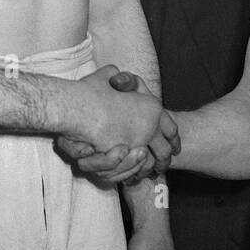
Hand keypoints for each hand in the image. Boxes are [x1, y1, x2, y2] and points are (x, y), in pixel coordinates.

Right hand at [55, 68, 179, 179]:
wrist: (74, 105)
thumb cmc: (91, 90)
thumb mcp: (110, 75)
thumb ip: (120, 79)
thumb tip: (117, 76)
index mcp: (153, 107)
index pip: (171, 128)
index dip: (173, 138)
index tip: (175, 145)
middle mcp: (149, 127)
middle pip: (165, 150)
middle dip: (165, 159)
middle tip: (164, 164)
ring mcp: (137, 143)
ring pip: (149, 163)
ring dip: (148, 168)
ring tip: (147, 171)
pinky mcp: (121, 157)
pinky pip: (132, 171)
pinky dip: (132, 174)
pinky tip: (130, 174)